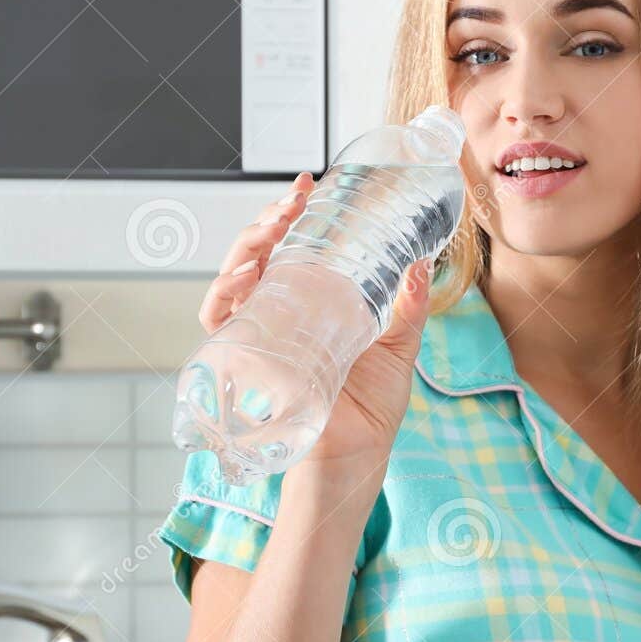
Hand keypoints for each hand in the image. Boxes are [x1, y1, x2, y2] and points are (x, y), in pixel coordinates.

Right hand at [197, 171, 435, 468]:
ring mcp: (260, 336)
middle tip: (292, 202)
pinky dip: (223, 295)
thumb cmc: (373, 407)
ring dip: (245, 246)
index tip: (305, 187)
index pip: (290, 248)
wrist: (358, 454)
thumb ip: (410, 307)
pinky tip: (245, 276)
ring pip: (233, 278)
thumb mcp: (398, 346)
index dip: (290, 215)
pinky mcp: (247, 362)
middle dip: (268, 220)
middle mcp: (280, 315)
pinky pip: (219, 321)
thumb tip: (422, 264)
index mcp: (311, 303)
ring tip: (271, 228)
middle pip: (258, 255)